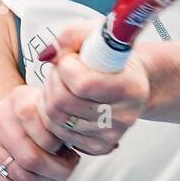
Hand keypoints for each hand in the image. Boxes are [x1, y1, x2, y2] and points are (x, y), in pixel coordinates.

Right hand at [0, 85, 81, 180]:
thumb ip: (63, 131)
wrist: (5, 146)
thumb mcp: (52, 125)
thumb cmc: (37, 134)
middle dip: (55, 175)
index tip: (72, 158)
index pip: (48, 134)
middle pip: (32, 158)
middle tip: (65, 178)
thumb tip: (76, 151)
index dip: (65, 153)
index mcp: (20, 97)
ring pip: (19, 175)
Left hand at [34, 22, 149, 155]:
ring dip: (49, 97)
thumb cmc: (110, 57)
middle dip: (53, 81)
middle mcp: (124, 115)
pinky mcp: (99, 146)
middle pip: (63, 103)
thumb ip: (71, 35)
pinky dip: (52, 116)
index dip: (65, 67)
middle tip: (60, 72)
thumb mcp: (96, 34)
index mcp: (131, 87)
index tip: (69, 59)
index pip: (82, 83)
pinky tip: (64, 103)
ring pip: (55, 119)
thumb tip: (48, 55)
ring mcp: (112, 134)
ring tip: (62, 85)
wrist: (128, 82)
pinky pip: (58, 134)